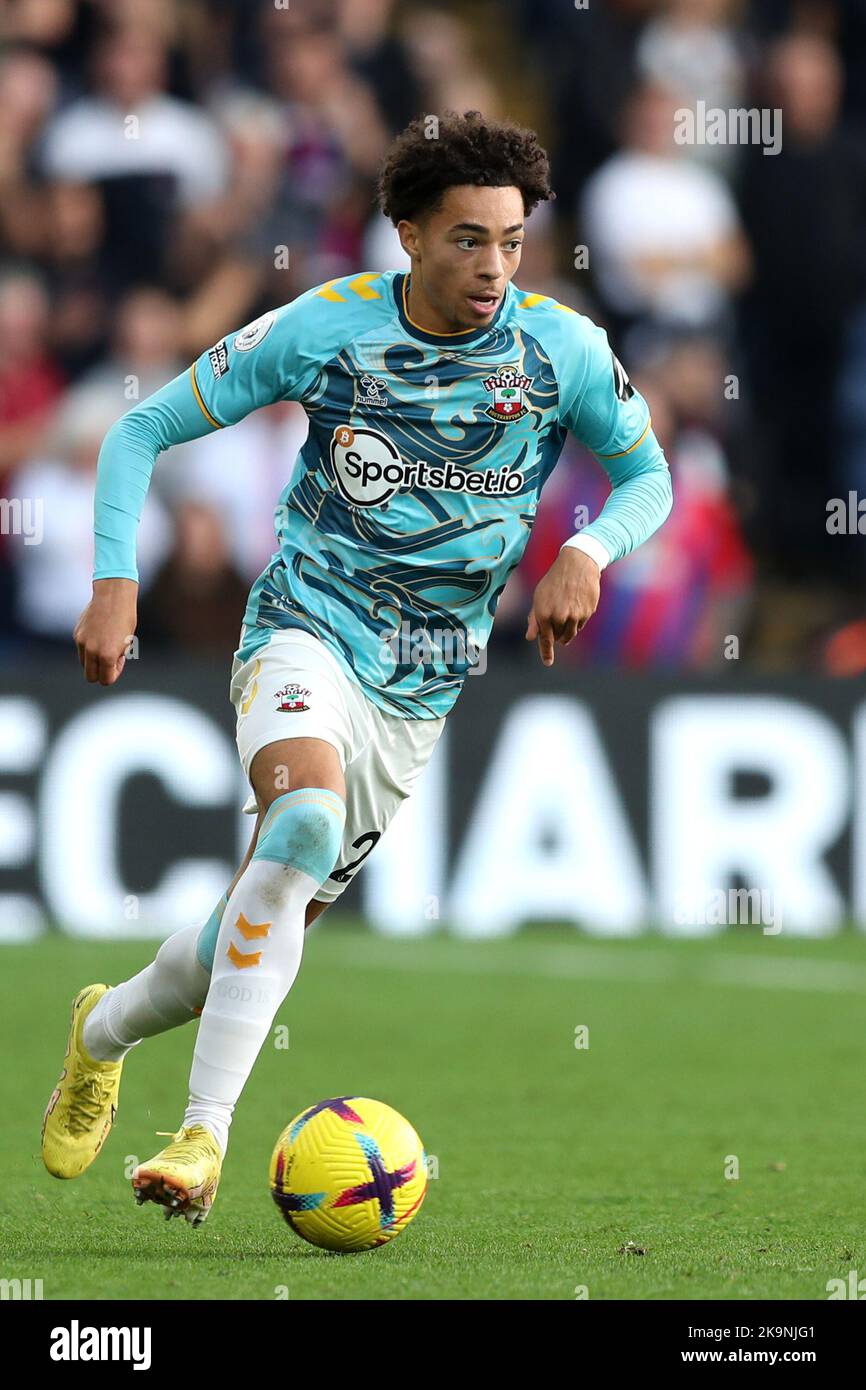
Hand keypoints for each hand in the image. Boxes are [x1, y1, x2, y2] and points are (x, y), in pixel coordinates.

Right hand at [74, 578, 138, 684]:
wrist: (113, 597)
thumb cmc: (124, 620)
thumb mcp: (126, 642)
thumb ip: (115, 659)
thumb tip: (106, 668)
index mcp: (107, 655)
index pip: (106, 680)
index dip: (114, 673)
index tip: (119, 660)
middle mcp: (92, 651)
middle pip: (91, 677)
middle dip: (100, 673)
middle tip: (110, 660)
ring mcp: (82, 642)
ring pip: (84, 663)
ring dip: (94, 660)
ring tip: (105, 644)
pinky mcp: (77, 634)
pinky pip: (81, 649)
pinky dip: (89, 647)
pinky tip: (99, 633)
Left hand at [525, 547, 600, 666]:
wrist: (578, 565)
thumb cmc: (554, 580)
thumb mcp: (539, 597)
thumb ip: (535, 619)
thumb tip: (530, 638)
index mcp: (544, 613)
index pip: (545, 639)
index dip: (546, 652)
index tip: (547, 662)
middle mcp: (559, 617)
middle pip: (558, 637)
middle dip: (556, 633)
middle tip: (556, 618)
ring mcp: (575, 616)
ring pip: (571, 633)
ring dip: (567, 630)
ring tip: (565, 613)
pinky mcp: (587, 613)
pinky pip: (580, 625)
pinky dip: (576, 621)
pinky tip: (575, 606)